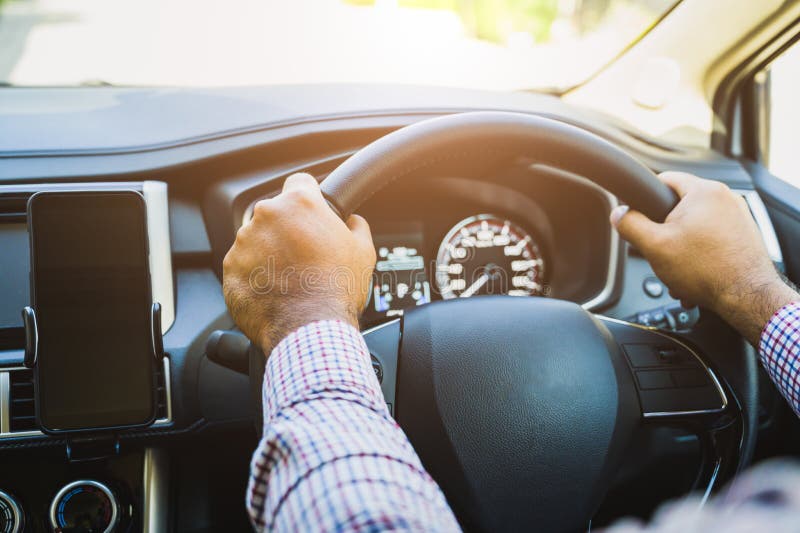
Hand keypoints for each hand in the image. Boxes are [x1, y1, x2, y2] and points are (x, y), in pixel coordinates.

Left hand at [223, 173, 375, 353]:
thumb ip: (355, 226)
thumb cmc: (336, 289)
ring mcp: (244, 242)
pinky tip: (274, 289)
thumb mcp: (363, 251)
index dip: (309, 198)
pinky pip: (242, 265)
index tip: (311, 213)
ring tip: (289, 278)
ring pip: (257, 239)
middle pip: (276, 213)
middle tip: (304, 255)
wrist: (309, 328)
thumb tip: (353, 222)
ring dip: (269, 252)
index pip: (300, 182)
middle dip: (288, 230)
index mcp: (299, 204)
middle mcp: (267, 216)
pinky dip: (254, 274)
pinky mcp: (230, 268)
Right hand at [610, 171, 797, 344]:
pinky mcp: (744, 235)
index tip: (639, 214)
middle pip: (679, 208)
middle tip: (662, 252)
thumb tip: (618, 214)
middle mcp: (725, 198)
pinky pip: (712, 240)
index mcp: (704, 192)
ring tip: (680, 271)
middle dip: (666, 234)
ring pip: (695, 227)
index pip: (664, 179)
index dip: (646, 197)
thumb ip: (630, 225)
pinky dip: (700, 256)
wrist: (746, 297)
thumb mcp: (654, 246)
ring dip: (682, 250)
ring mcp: (738, 216)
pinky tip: (694, 277)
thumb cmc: (708, 270)